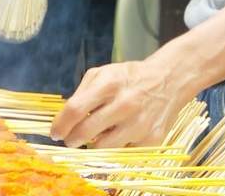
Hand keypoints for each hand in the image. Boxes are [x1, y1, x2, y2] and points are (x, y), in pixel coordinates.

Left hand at [50, 60, 192, 148]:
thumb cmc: (130, 77)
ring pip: (102, 147)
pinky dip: (116, 146)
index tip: (55, 133)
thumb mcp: (103, 73)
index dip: (60, 124)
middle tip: (70, 140)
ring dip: (93, 145)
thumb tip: (64, 119)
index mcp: (109, 84)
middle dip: (72, 139)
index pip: (75, 109)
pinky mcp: (151, 139)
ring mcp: (139, 124)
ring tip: (96, 135)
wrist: (169, 80)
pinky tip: (119, 134)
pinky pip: (123, 151)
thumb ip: (82, 93)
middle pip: (86, 132)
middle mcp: (124, 104)